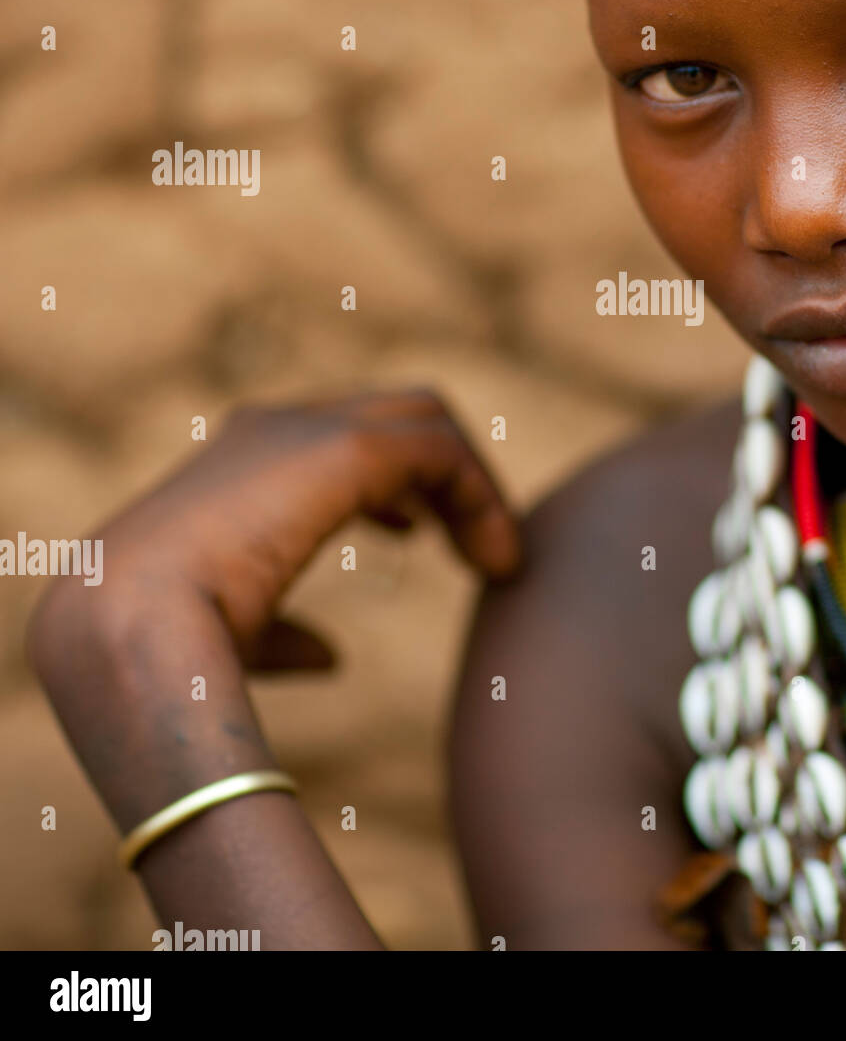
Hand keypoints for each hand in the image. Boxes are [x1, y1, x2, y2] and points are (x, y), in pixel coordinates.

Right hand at [34, 390, 520, 671]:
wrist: (124, 636)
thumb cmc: (161, 652)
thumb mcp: (232, 639)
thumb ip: (284, 635)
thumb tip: (329, 656)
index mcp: (237, 461)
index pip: (335, 435)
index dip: (385, 475)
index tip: (412, 531)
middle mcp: (274, 427)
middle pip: (394, 412)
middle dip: (443, 467)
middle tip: (479, 542)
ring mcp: (309, 428)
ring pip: (427, 420)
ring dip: (472, 483)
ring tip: (498, 558)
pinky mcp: (348, 448)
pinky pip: (442, 450)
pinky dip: (481, 497)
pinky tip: (498, 563)